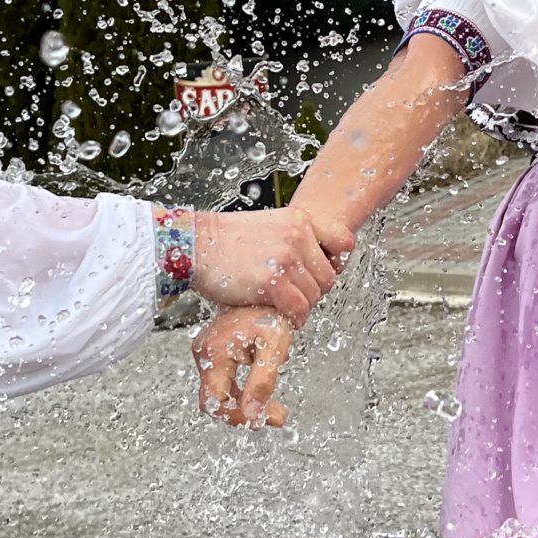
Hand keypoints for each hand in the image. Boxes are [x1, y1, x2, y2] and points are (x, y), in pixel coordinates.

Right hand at [191, 205, 353, 324]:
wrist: (193, 244)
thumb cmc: (225, 241)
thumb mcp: (268, 225)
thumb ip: (293, 239)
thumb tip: (313, 269)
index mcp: (299, 220)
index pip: (343, 243)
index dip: (335, 263)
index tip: (319, 273)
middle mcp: (297, 236)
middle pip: (328, 277)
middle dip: (314, 291)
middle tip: (296, 296)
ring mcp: (286, 258)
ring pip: (315, 295)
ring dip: (303, 307)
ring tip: (286, 307)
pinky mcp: (272, 282)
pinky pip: (299, 309)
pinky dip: (295, 318)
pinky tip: (285, 317)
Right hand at [192, 306, 295, 427]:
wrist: (264, 291)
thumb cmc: (269, 311)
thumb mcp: (273, 346)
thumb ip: (263, 381)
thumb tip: (253, 413)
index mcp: (215, 352)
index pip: (216, 400)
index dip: (238, 415)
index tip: (263, 419)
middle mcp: (205, 354)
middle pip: (216, 401)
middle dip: (244, 414)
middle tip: (274, 417)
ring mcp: (208, 355)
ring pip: (221, 394)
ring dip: (247, 405)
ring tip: (275, 411)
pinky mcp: (216, 355)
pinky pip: (225, 383)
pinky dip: (244, 392)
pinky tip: (263, 396)